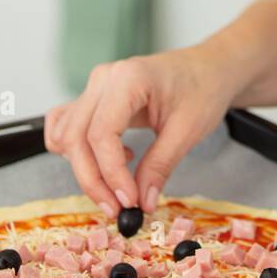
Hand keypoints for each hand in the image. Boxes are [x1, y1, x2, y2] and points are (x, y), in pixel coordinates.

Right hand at [44, 47, 234, 215]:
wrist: (209, 68)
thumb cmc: (203, 89)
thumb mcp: (188, 130)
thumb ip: (160, 166)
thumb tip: (142, 202)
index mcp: (129, 78)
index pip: (101, 133)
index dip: (111, 173)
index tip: (129, 201)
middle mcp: (104, 79)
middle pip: (76, 137)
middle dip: (93, 180)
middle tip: (117, 208)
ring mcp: (96, 86)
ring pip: (67, 135)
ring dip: (84, 169)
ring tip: (117, 185)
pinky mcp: (95, 97)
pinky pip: (67, 125)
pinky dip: (77, 150)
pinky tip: (108, 159)